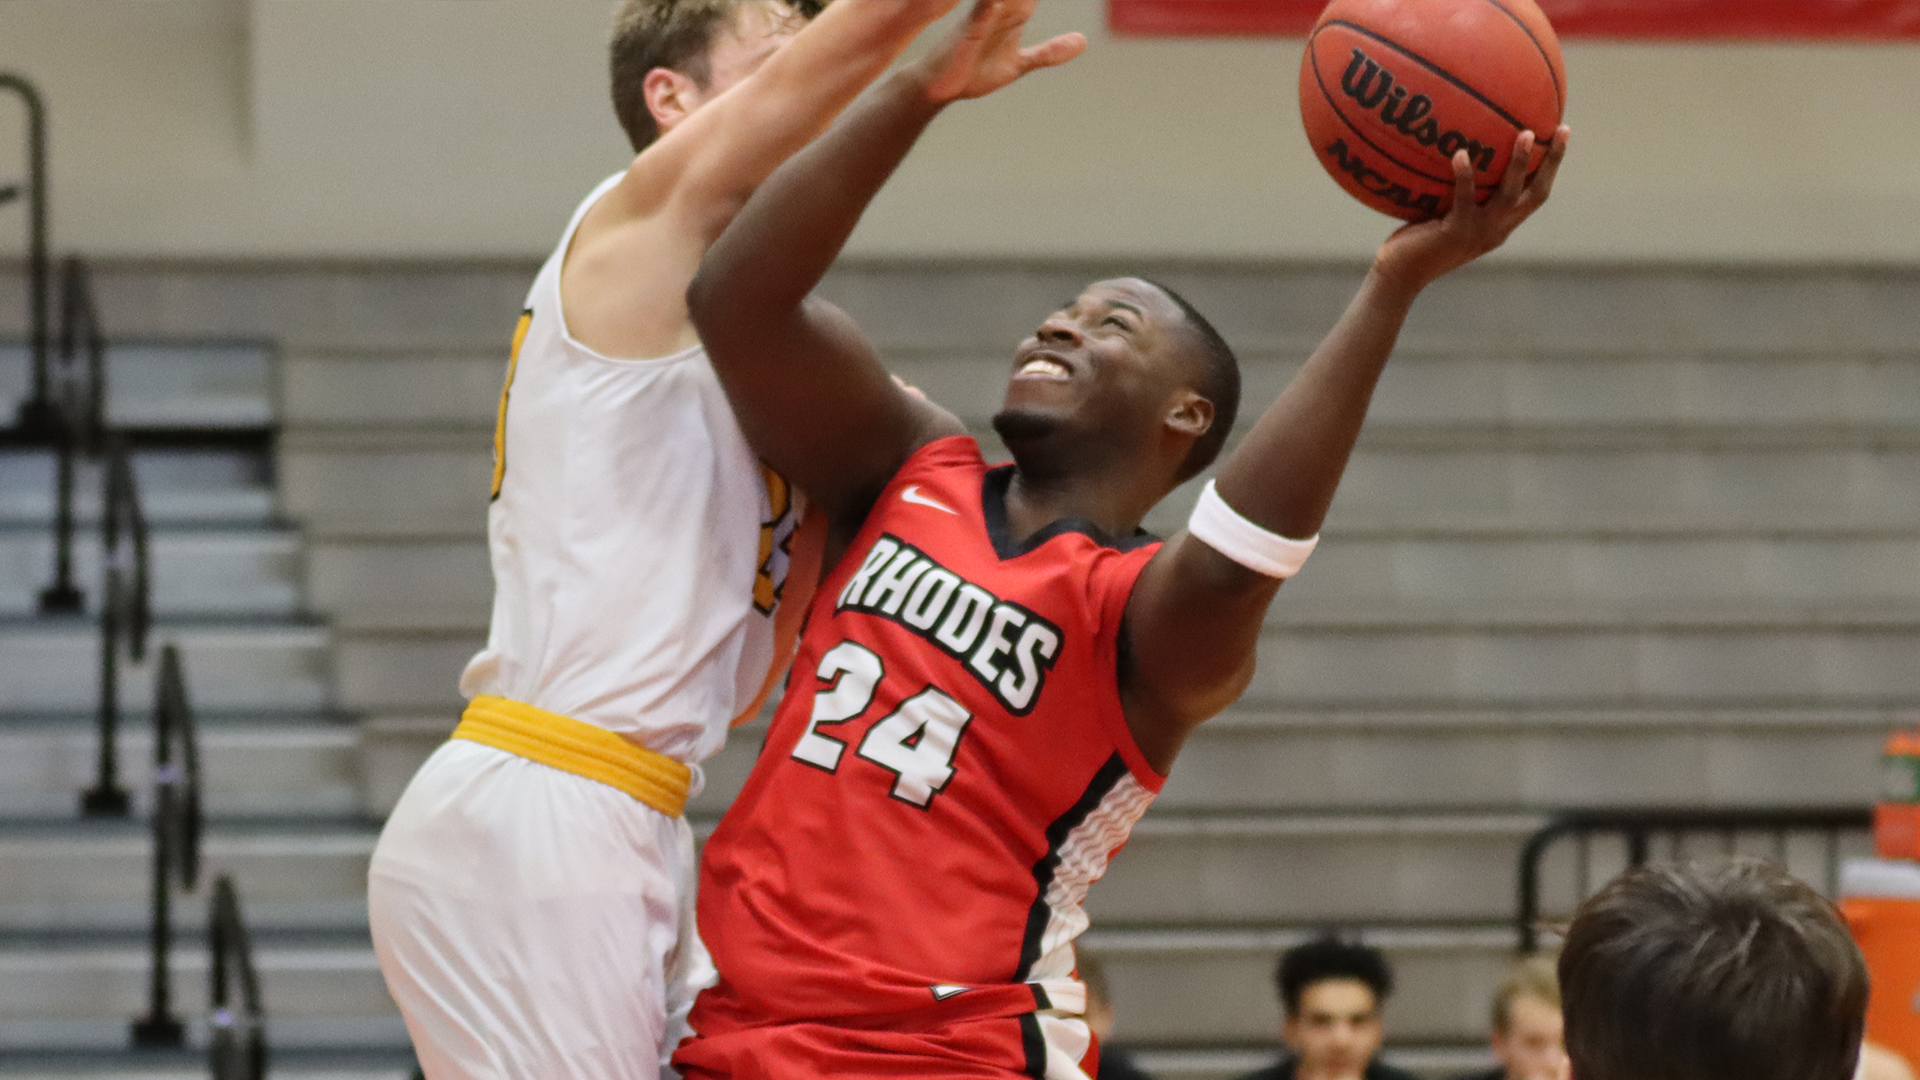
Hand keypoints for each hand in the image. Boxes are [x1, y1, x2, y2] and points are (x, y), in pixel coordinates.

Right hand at [915, 0, 1086, 102]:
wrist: (941, 88)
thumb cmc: (976, 70)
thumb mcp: (1019, 64)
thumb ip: (1049, 52)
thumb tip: (1083, 42)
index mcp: (1014, 13)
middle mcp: (999, 9)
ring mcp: (981, 20)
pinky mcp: (965, 37)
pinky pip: (976, 19)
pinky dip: (986, 10)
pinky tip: (995, 3)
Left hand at [1371, 125, 1570, 294]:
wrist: (1400, 276)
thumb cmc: (1417, 242)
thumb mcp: (1447, 215)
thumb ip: (1459, 192)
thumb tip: (1458, 148)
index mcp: (1500, 226)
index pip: (1535, 195)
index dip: (1552, 167)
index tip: (1562, 135)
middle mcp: (1496, 230)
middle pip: (1536, 194)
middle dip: (1552, 163)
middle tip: (1561, 130)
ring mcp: (1478, 232)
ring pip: (1507, 195)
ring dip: (1518, 164)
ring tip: (1525, 134)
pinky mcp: (1455, 232)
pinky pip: (1464, 198)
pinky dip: (1465, 176)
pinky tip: (1460, 154)